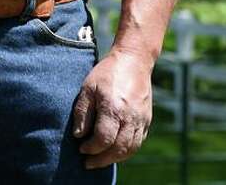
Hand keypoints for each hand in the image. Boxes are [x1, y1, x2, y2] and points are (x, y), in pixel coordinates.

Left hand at [72, 49, 153, 168]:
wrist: (133, 61)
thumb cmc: (106, 73)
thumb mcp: (87, 88)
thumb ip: (82, 112)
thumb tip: (79, 135)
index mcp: (114, 108)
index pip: (104, 138)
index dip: (91, 148)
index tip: (81, 149)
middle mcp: (130, 117)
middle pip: (119, 148)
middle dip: (102, 159)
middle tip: (88, 164)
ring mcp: (141, 120)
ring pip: (130, 149)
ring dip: (115, 159)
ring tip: (100, 160)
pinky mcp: (147, 121)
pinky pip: (138, 142)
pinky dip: (126, 151)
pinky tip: (114, 152)